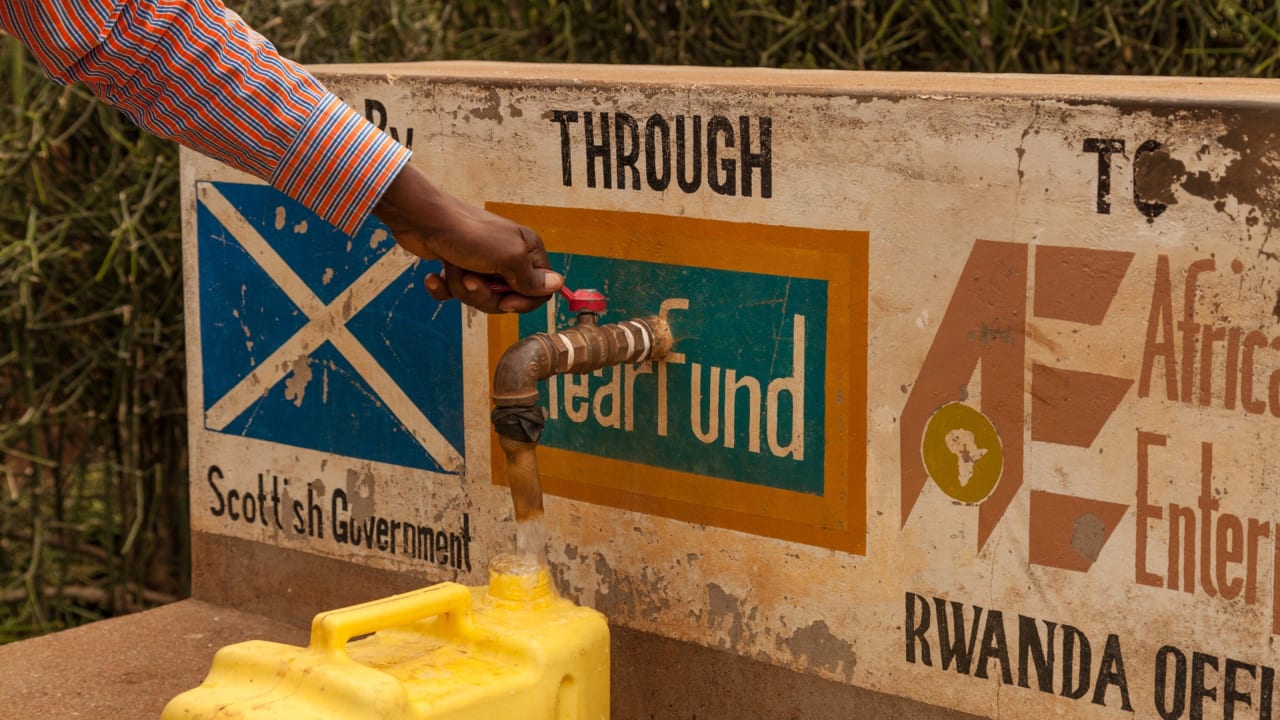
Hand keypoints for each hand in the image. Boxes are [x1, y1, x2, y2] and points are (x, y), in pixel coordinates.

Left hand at [372, 163, 562, 312]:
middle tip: (472, 279)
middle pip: (508, 298)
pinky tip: (435, 276)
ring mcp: (482, 263)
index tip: (505, 300)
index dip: (523, 301)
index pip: (540, 290)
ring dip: (463, 288)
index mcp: (527, 250)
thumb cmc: (468, 234)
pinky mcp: (458, 267)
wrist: (422, 219)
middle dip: (485, 295)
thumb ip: (532, 277)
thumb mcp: (508, 257)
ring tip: (454, 268)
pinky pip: (456, 294)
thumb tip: (558, 285)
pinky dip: (444, 288)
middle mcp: (508, 256)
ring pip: (481, 297)